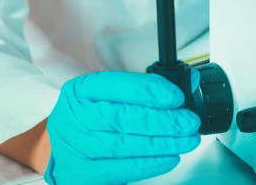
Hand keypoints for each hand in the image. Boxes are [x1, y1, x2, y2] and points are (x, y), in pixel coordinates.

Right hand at [44, 71, 200, 184]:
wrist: (66, 149)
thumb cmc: (94, 118)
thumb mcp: (113, 96)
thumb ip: (147, 88)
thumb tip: (188, 81)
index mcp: (80, 90)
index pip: (116, 85)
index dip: (149, 91)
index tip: (176, 96)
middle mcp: (73, 116)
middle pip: (120, 117)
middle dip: (161, 120)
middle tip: (188, 122)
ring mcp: (74, 146)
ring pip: (123, 144)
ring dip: (161, 144)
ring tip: (185, 140)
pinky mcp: (81, 173)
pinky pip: (120, 169)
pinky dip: (149, 164)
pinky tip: (168, 157)